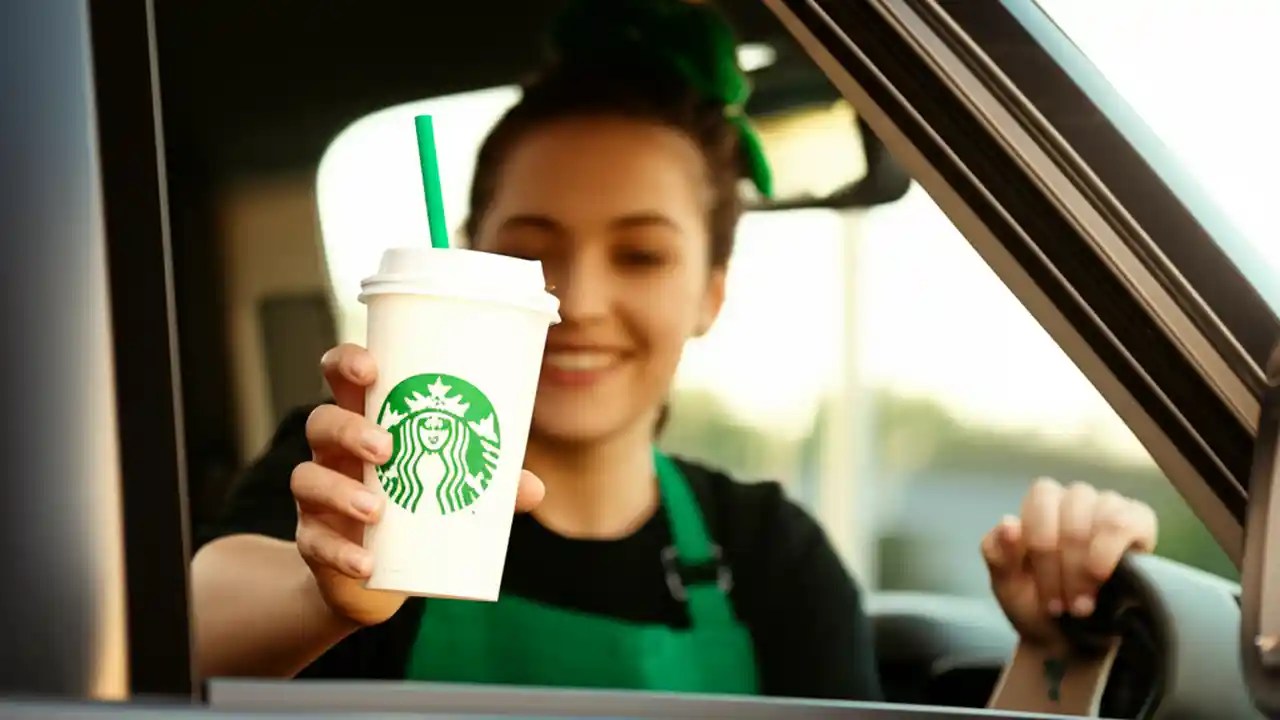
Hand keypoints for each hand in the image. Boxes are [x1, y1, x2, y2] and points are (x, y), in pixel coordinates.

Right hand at [292, 343, 545, 626]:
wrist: (377, 577)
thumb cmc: (416, 505)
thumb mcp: (452, 486)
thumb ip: (492, 483)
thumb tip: (533, 488)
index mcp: (366, 422)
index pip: (341, 377)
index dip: (346, 363)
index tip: (370, 368)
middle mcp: (334, 453)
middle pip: (321, 422)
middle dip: (349, 428)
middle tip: (386, 447)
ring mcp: (318, 496)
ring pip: (307, 479)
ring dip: (340, 491)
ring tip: (377, 509)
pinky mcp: (314, 540)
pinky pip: (315, 542)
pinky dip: (340, 553)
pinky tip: (366, 563)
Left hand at [981, 478, 1156, 648]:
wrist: (1072, 639)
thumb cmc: (1036, 604)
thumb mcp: (1007, 585)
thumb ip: (998, 553)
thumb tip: (1009, 523)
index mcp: (1040, 503)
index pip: (1038, 502)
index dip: (1041, 550)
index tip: (1045, 594)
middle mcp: (1074, 497)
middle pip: (1069, 516)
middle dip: (1064, 569)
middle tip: (1064, 607)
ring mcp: (1108, 505)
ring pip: (1100, 520)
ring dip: (1087, 569)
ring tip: (1084, 603)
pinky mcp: (1138, 521)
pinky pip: (1125, 523)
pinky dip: (1109, 554)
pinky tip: (1102, 577)